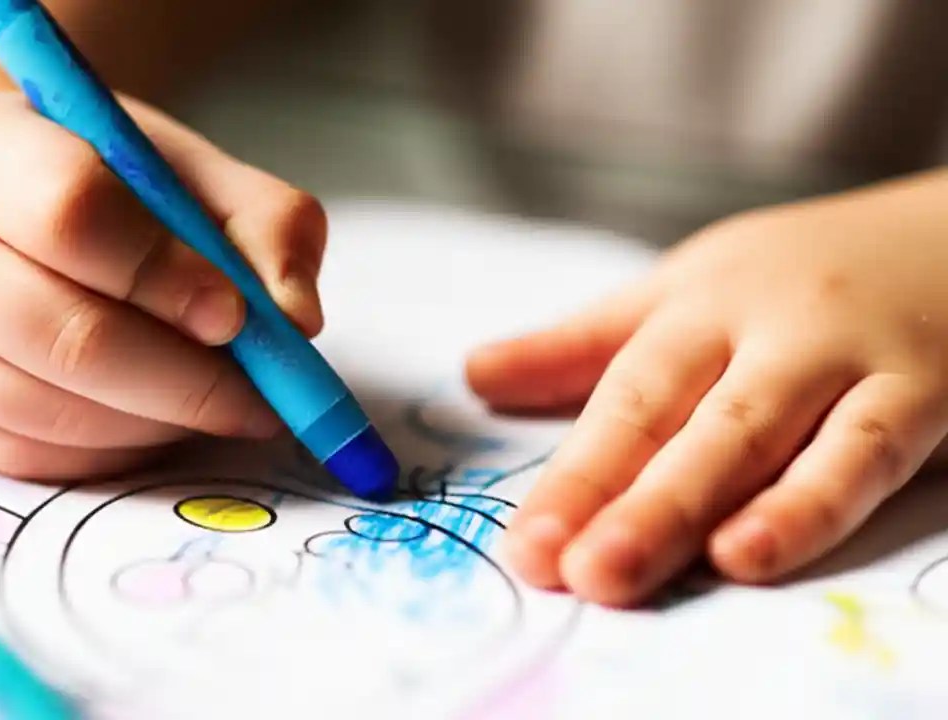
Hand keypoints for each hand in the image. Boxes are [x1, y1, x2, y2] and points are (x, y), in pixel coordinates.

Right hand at [0, 93, 325, 478]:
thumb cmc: (99, 187)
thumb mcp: (182, 170)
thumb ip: (263, 222)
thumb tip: (297, 320)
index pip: (69, 215)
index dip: (165, 272)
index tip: (236, 313)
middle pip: (64, 334)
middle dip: (185, 378)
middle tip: (263, 395)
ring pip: (57, 413)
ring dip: (163, 422)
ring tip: (223, 401)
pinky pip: (42, 462)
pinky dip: (123, 454)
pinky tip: (160, 419)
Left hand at [467, 172, 947, 605]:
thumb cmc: (815, 273)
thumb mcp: (695, 288)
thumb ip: (587, 343)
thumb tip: (473, 375)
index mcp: (696, 304)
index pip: (620, 392)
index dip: (568, 470)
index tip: (521, 544)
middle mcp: (759, 324)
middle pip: (667, 412)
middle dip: (602, 491)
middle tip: (548, 564)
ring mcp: (841, 354)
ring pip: (750, 435)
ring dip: (679, 504)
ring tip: (618, 570)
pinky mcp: (926, 389)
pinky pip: (863, 452)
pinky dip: (807, 502)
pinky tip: (750, 552)